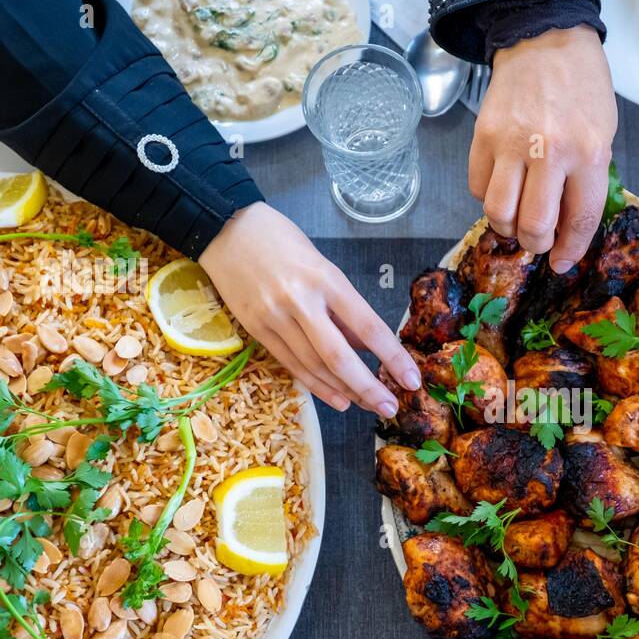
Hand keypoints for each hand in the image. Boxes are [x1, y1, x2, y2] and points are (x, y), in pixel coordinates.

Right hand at [198, 202, 419, 413]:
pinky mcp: (256, 330)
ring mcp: (275, 318)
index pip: (368, 327)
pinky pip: (291, 365)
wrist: (226, 230)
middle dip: (368, 387)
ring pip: (314, 366)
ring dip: (345, 391)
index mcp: (326, 279)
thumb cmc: (282, 241)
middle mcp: (301, 301)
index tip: (411, 379)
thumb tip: (366, 347)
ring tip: (368, 406)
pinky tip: (338, 400)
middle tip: (390, 408)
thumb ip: (342, 307)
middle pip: (339, 356)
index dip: (392, 358)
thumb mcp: (322, 264)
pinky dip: (316, 386)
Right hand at [469, 25, 616, 270]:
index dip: (569, 250)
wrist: (546, 41)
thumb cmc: (582, 90)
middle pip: (533, 226)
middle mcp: (549, 152)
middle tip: (538, 239)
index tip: (561, 262)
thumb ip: (586, 182)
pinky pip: (477, 187)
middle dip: (536, 244)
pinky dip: (488, 198)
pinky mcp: (483, 136)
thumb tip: (566, 230)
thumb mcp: (602, 136)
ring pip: (498, 213)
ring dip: (506, 228)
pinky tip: (503, 188)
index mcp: (588, 154)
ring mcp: (512, 144)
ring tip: (516, 220)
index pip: (579, 221)